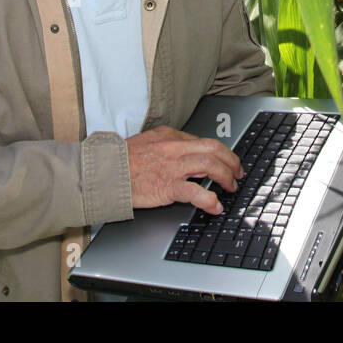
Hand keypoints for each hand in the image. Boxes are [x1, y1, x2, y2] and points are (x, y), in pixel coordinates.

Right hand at [127, 125, 243, 213]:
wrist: (104, 171)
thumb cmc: (121, 160)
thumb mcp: (147, 142)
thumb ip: (167, 145)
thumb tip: (186, 152)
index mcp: (170, 136)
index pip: (204, 141)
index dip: (222, 152)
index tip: (228, 161)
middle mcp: (174, 148)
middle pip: (214, 149)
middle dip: (232, 161)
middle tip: (237, 173)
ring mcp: (172, 166)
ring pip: (211, 166)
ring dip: (226, 177)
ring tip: (230, 188)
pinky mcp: (167, 186)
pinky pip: (196, 192)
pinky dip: (210, 200)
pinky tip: (215, 206)